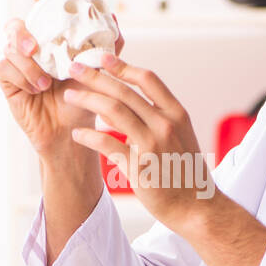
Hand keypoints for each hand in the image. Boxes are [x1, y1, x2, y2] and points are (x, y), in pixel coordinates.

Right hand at [0, 0, 126, 159]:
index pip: (41, 11)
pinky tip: (35, 90)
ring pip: (9, 48)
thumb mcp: (99, 72)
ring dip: (27, 63)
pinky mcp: (8, 82)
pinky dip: (21, 77)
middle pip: (15, 25)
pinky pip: (5, 68)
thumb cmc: (85, 101)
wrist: (73, 133)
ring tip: (44, 82)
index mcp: (53, 41)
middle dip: (22, 31)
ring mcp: (18, 64)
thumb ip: (108, 46)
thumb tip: (113, 17)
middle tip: (34, 46)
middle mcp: (33, 49)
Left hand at [62, 55, 214, 233]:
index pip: (147, 79)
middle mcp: (165, 124)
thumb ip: (158, 117)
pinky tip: (77, 135)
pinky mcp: (139, 167)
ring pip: (113, 112)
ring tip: (69, 97)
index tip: (102, 58)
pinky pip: (107, 144)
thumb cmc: (185, 171)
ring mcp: (152, 145)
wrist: (196, 206)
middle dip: (95, 77)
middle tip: (74, 69)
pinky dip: (89, 137)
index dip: (123, 66)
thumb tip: (126, 102)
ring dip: (87, 100)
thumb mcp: (181, 136)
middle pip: (124, 92)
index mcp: (177, 113)